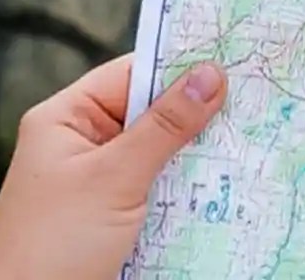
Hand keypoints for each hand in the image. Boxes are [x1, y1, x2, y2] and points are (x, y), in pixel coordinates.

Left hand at [0, 55, 227, 279]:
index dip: (178, 67)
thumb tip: (209, 75)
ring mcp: (101, 183)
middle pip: (152, 115)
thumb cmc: (51, 244)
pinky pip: (161, 191)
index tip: (230, 61)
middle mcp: (84, 145)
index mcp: (67, 119)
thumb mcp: (114, 178)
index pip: (131, 75)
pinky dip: (189, 190)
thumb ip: (164, 126)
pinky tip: (224, 187)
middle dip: (197, 115)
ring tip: (247, 144)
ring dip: (197, 157)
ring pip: (162, 155)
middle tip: (252, 105)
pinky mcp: (117, 217)